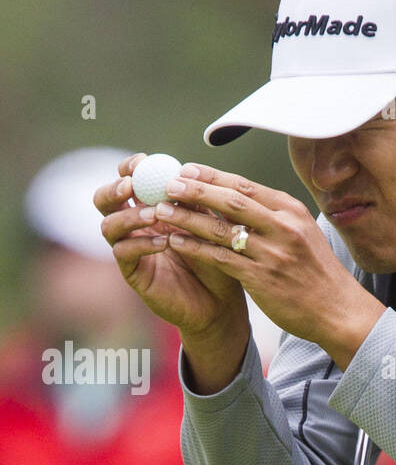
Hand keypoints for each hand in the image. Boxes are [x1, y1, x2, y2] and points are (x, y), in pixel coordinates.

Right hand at [94, 154, 248, 338]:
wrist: (221, 303)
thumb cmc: (217, 260)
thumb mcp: (209, 225)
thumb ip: (196, 201)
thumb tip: (184, 171)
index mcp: (150, 208)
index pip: (128, 180)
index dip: (130, 168)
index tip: (142, 161)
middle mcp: (135, 227)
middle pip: (104, 200)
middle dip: (114, 188)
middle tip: (131, 185)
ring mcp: (131, 249)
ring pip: (109, 226)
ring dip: (130, 216)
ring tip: (156, 215)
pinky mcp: (133, 274)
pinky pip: (124, 254)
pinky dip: (141, 244)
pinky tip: (164, 243)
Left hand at [148, 162, 385, 368]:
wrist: (338, 310)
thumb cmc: (317, 273)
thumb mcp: (303, 234)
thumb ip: (273, 217)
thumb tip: (236, 198)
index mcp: (291, 211)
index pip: (245, 185)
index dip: (211, 176)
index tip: (185, 169)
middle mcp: (282, 227)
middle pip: (230, 200)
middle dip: (195, 190)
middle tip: (166, 184)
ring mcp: (272, 253)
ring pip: (220, 229)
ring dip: (187, 218)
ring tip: (161, 210)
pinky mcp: (261, 279)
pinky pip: (219, 258)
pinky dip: (194, 248)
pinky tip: (174, 243)